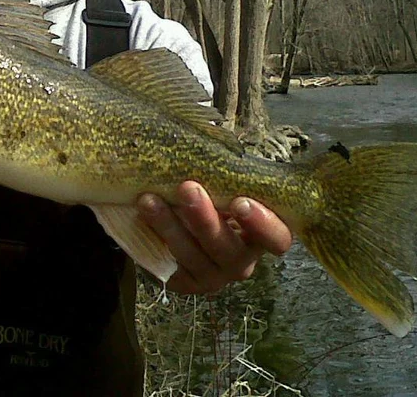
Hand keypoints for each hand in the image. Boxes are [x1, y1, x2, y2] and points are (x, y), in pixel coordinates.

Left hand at [137, 182, 291, 294]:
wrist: (180, 212)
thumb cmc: (213, 187)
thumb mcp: (226, 178)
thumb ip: (229, 169)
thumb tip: (214, 135)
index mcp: (262, 235)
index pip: (276, 238)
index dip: (262, 224)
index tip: (240, 200)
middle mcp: (241, 259)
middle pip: (229, 250)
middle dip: (206, 220)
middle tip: (187, 187)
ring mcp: (212, 274)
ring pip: (193, 256)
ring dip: (169, 226)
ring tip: (148, 199)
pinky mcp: (184, 281)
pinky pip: (168, 265)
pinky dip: (152, 238)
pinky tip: (140, 215)